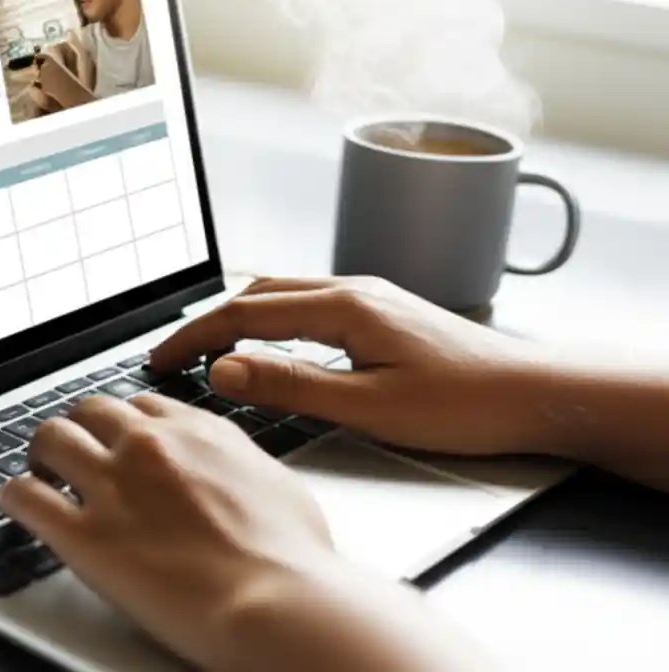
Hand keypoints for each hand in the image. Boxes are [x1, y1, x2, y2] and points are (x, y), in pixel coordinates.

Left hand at [0, 393, 488, 670]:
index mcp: (198, 431)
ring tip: (38, 472)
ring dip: (40, 454)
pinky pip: (24, 497)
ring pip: (50, 439)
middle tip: (73, 452)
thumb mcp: (278, 485)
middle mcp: (149, 447)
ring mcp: (112, 486)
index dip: (122, 422)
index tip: (117, 437)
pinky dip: (11, 497)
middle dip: (79, 429)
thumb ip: (240, 465)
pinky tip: (12, 504)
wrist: (278, 602)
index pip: (141, 405)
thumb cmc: (292, 560)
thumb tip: (233, 471)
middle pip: (90, 410)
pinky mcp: (83, 535)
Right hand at [151, 276, 557, 456]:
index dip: (194, 337)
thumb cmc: (463, 405)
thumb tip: (223, 368)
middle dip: (207, 322)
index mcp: (343, 306)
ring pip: (282, 294)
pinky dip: (269, 320)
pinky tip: (267, 344)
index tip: (158, 360)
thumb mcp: (368, 405)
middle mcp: (352, 289)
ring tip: (206, 350)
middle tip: (171, 357)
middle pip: (257, 294)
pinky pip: (307, 304)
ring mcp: (369, 296)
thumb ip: (291, 384)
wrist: (535, 393)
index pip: (244, 314)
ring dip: (237, 318)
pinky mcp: (382, 312)